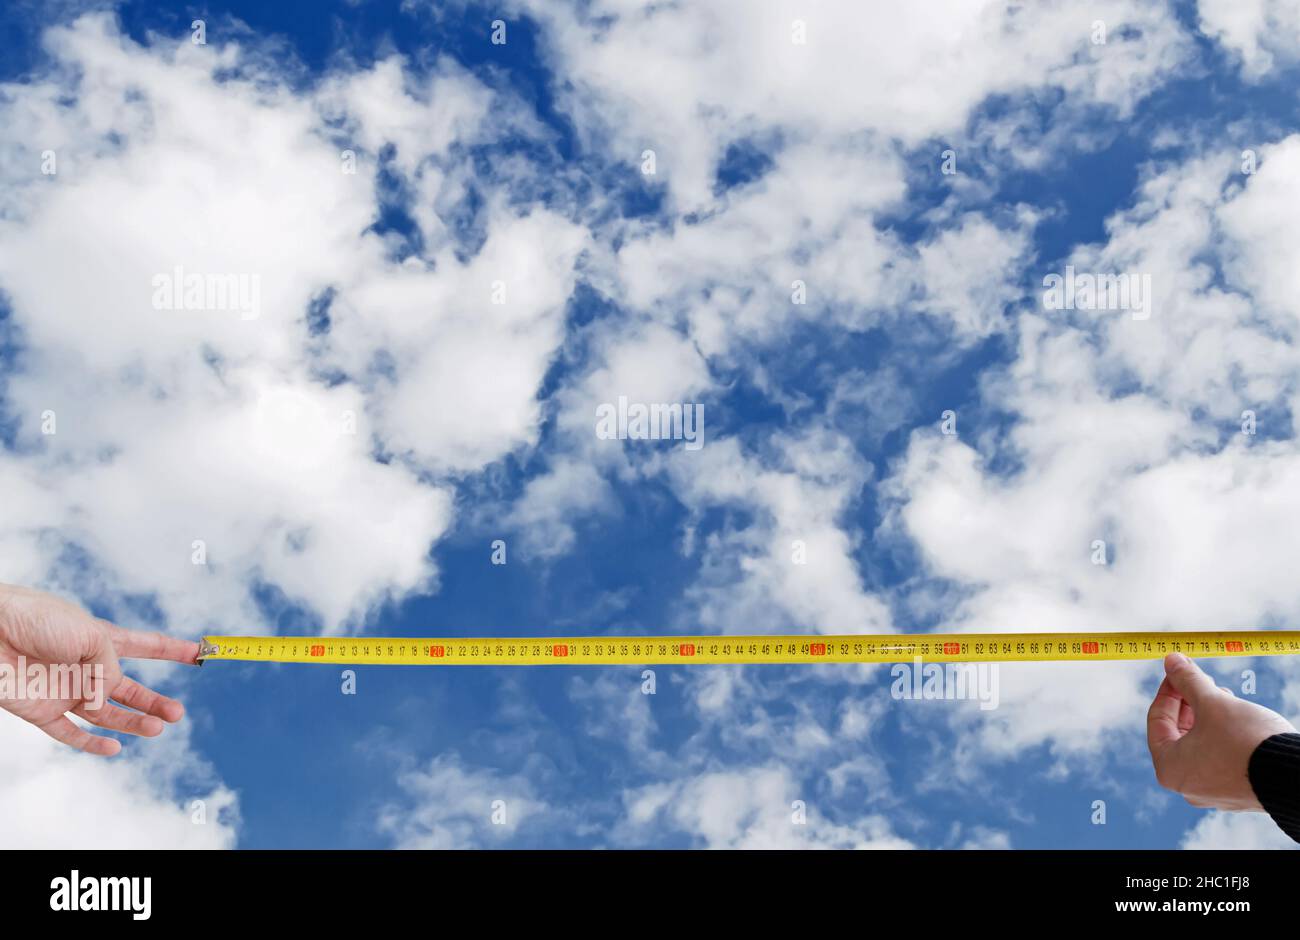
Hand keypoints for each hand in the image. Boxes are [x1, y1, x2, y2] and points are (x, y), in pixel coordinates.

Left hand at [0, 583, 197, 755]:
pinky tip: (114, 747)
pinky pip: (71, 735)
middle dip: (156, 701)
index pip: (146, 645)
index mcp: (101, 640)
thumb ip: (109, 666)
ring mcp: (67, 692)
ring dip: (134, 722)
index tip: (200, 653)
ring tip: (158, 728)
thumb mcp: (89, 634)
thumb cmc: (36, 620)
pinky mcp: (43, 712)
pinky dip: (92, 744)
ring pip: (109, 715)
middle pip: (130, 689)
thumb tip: (110, 695)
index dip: (174, 650)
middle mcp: (88, 669)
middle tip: (178, 713)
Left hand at [1147, 652, 1296, 809]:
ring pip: (1200, 743)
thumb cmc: (1246, 741)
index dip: (1168, 689)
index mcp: (1169, 768)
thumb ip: (1188, 680)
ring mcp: (1213, 790)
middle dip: (1188, 701)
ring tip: (1223, 693)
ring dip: (1206, 714)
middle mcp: (1187, 785)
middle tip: (1200, 679)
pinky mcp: (1237, 790)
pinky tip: (1236, 714)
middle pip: (1177, 732)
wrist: (1294, 776)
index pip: (1157, 720)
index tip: (1177, 670)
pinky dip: (1221, 733)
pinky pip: (1219, 756)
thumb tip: (1171, 659)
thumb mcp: (1212, 703)